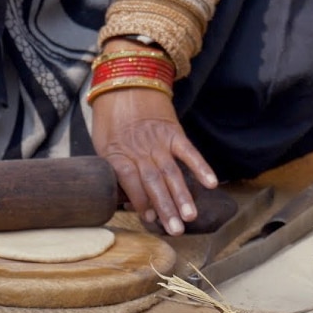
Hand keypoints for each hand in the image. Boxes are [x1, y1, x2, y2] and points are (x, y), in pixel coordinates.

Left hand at [90, 41, 217, 235]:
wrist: (125, 81)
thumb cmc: (110, 118)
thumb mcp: (102, 144)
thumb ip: (114, 169)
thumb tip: (125, 199)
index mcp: (118, 153)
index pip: (131, 182)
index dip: (140, 201)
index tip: (149, 220)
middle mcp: (140, 149)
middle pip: (153, 182)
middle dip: (165, 208)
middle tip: (175, 230)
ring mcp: (158, 140)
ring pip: (172, 171)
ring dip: (182, 195)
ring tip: (191, 217)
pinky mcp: (173, 132)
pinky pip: (188, 151)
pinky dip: (200, 166)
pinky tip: (210, 183)